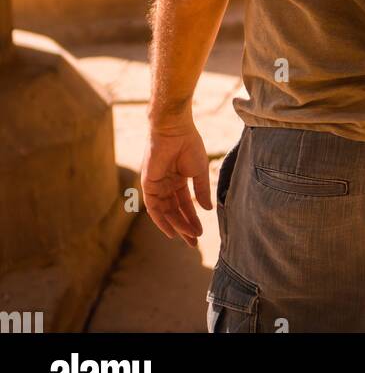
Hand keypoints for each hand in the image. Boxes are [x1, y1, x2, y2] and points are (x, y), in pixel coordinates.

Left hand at [142, 119, 212, 246]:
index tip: (201, 233)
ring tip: (189, 236)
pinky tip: (170, 231)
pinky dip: (160, 220)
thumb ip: (202, 191)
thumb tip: (208, 210)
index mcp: (179, 179)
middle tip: (194, 242)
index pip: (185, 205)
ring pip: (166, 212)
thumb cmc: (189, 145)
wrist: (174, 130)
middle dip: (185, 227)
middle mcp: (167, 185)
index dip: (192, 219)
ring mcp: (157, 185)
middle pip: (175, 211)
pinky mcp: (148, 185)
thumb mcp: (200, 171)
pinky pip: (153, 207)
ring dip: (177, 225)